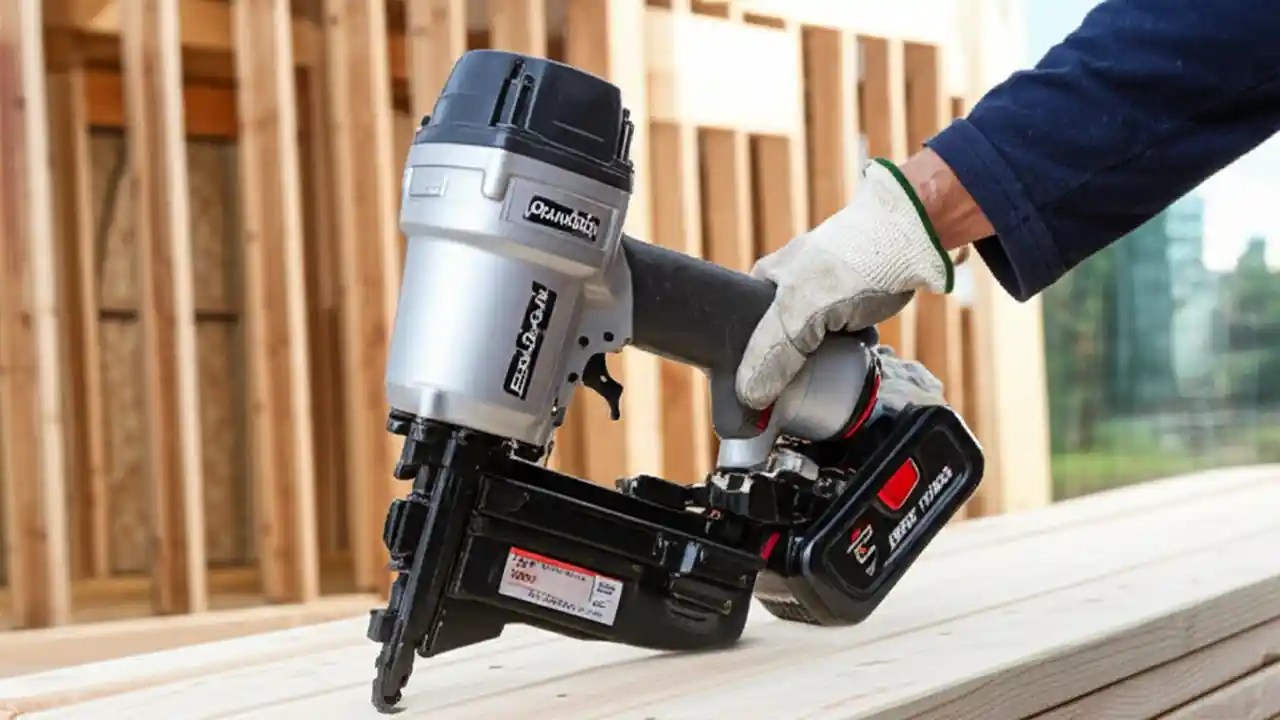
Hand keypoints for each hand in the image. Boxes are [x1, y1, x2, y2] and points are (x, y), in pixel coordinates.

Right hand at [735, 158, 954, 409]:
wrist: (913, 237)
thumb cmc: (850, 263)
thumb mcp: (800, 310)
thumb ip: (773, 353)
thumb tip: (750, 397)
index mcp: (764, 280)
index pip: (741, 330)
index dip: (744, 363)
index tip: (754, 395)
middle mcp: (791, 286)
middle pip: (778, 342)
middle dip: (787, 368)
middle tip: (792, 395)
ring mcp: (826, 295)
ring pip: (812, 344)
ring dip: (820, 363)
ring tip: (826, 380)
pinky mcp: (857, 303)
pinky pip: (843, 339)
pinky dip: (847, 352)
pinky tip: (852, 361)